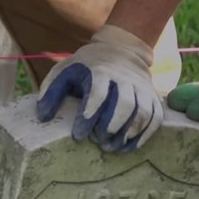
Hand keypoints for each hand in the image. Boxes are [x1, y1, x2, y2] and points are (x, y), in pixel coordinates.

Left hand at [36, 25, 164, 152]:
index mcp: (100, 71)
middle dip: (110, 127)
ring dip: (127, 134)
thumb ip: (51, 92)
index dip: (88, 116)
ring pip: (142, 112)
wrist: (121, 50)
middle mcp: (124, 78)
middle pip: (123, 104)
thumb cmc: (86, 67)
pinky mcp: (153, 98)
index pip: (97, 94)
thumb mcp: (64, 71)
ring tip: (112, 148)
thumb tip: (43, 117)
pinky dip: (143, 135)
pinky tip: (128, 146)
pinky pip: (155, 118)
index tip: (78, 135)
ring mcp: (141, 88)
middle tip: (98, 141)